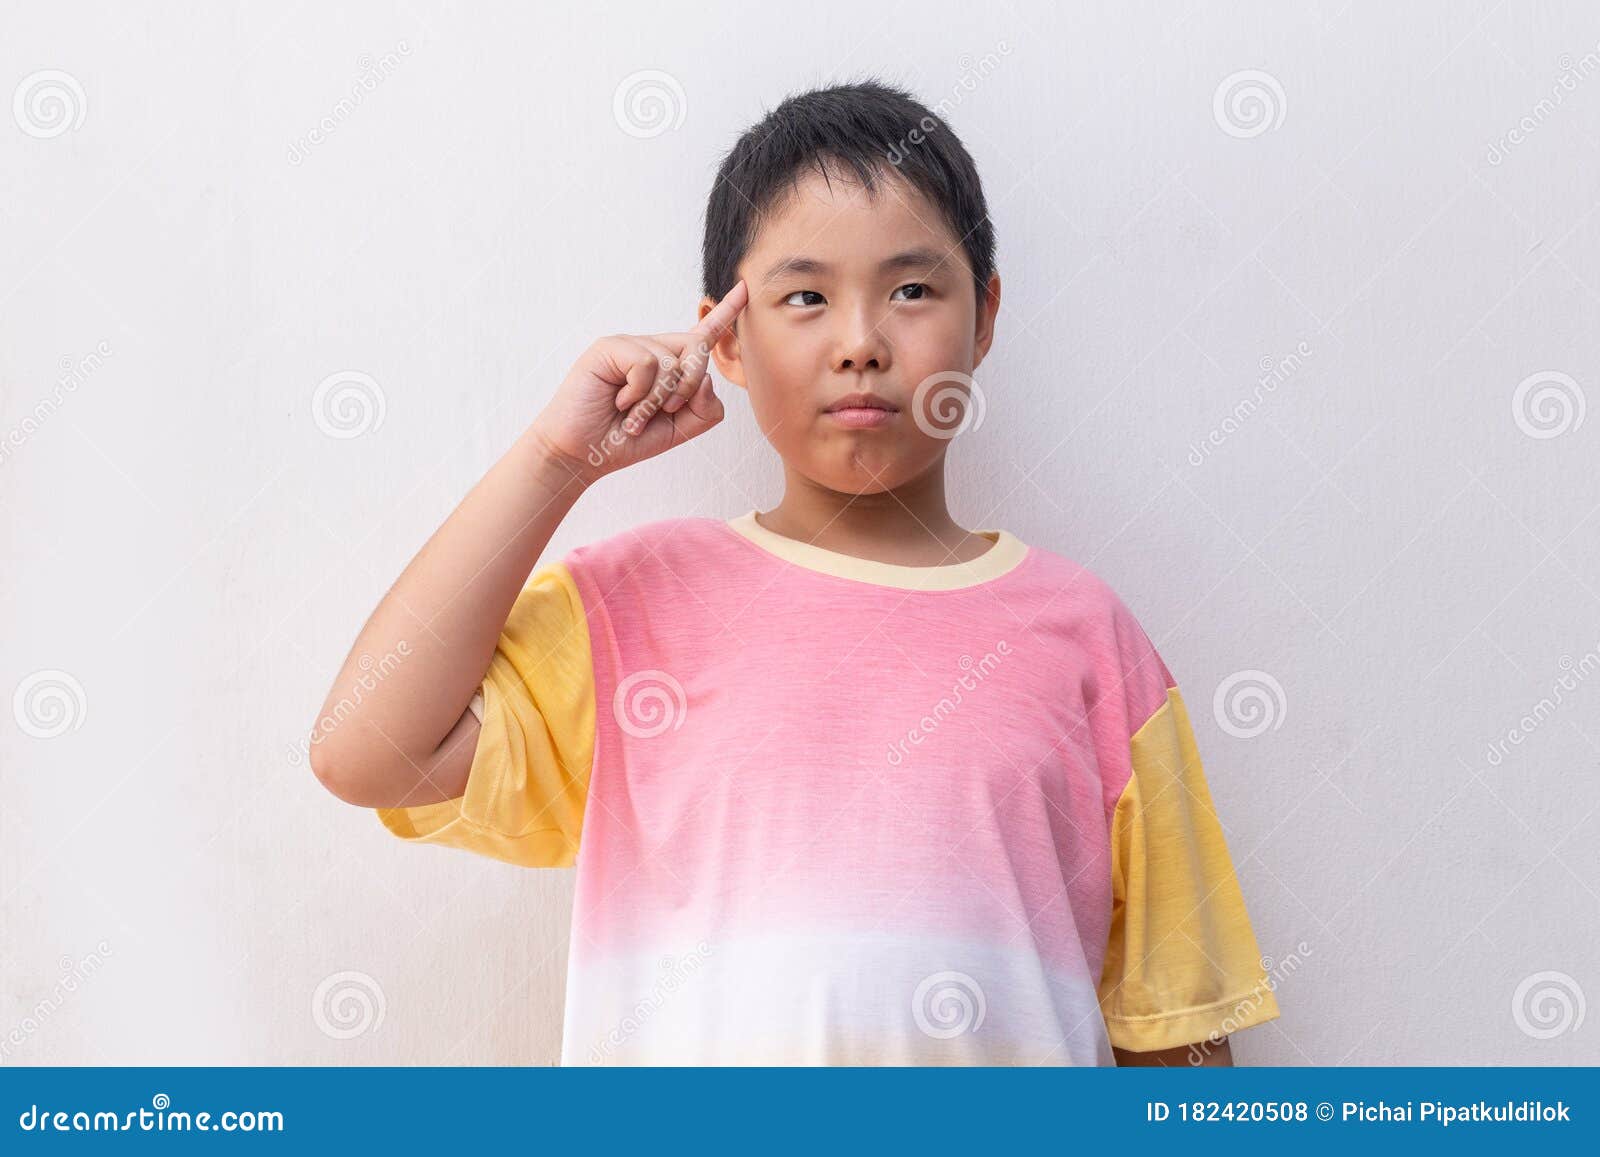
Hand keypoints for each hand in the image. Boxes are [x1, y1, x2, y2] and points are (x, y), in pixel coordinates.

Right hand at [528, 280, 748, 484]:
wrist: (583, 453)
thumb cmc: (626, 440)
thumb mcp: (679, 430)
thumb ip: (706, 409)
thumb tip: (707, 378)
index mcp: (670, 367)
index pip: (704, 334)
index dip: (726, 312)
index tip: (746, 288)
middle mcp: (652, 349)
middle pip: (698, 347)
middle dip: (691, 385)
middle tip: (665, 412)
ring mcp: (630, 345)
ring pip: (672, 361)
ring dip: (657, 400)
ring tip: (632, 415)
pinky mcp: (610, 347)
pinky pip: (646, 363)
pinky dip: (638, 393)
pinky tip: (619, 403)